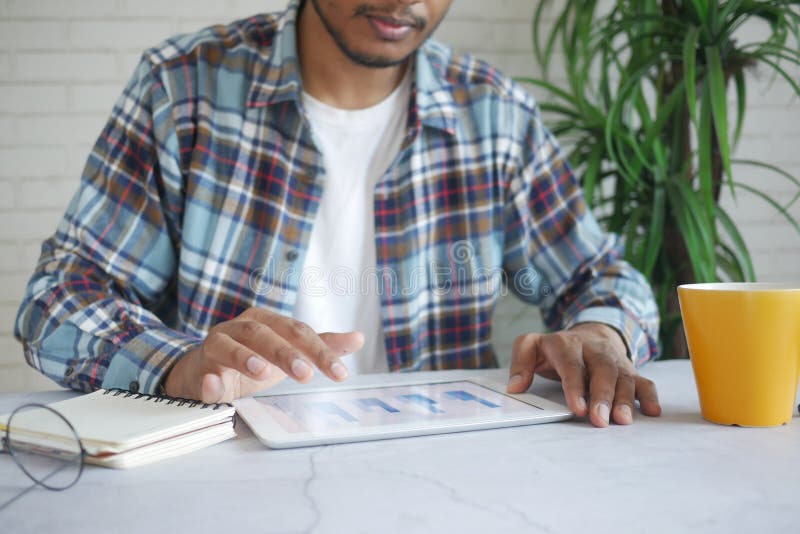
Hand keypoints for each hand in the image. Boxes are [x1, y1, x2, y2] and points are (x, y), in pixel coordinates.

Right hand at [164, 307, 364, 402]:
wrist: (204, 372)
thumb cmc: (251, 361)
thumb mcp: (287, 354)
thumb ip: (320, 346)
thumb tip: (358, 338)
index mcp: (266, 322)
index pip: (297, 332)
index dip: (320, 351)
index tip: (340, 373)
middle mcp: (240, 328)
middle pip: (264, 334)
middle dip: (285, 353)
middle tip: (305, 374)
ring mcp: (216, 346)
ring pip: (229, 346)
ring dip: (245, 358)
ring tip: (262, 372)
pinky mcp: (198, 368)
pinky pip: (202, 373)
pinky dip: (208, 380)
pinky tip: (215, 387)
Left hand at [506, 322, 660, 426]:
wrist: (590, 333)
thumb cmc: (558, 348)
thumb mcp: (532, 346)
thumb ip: (520, 361)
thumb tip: (515, 387)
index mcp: (567, 344)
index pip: (572, 364)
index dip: (575, 386)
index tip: (577, 408)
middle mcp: (594, 350)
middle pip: (602, 369)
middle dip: (602, 395)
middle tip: (600, 420)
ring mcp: (614, 360)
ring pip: (624, 376)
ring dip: (626, 398)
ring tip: (623, 420)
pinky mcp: (630, 370)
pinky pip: (643, 380)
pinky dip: (649, 395)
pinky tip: (651, 411)